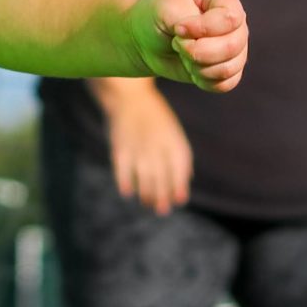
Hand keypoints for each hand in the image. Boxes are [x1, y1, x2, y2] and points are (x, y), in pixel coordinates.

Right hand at [107, 89, 194, 214]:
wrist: (128, 96)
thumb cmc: (154, 117)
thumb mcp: (173, 132)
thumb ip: (179, 155)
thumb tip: (187, 179)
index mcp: (173, 140)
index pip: (179, 169)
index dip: (180, 186)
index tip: (180, 200)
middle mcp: (157, 146)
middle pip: (161, 179)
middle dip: (162, 197)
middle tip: (162, 210)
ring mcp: (138, 149)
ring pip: (144, 180)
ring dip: (146, 195)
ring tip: (147, 203)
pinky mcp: (120, 149)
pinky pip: (123, 172)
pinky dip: (125, 184)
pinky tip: (127, 192)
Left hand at [128, 0, 247, 92]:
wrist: (145, 38)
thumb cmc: (156, 16)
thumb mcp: (165, 9)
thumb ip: (189, 22)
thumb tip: (204, 43)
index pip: (230, 18)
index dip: (203, 28)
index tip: (178, 28)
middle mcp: (235, 23)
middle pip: (232, 46)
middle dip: (197, 51)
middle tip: (177, 42)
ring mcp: (234, 46)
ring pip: (229, 68)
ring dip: (198, 66)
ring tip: (182, 53)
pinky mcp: (226, 68)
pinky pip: (225, 84)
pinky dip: (203, 80)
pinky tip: (189, 68)